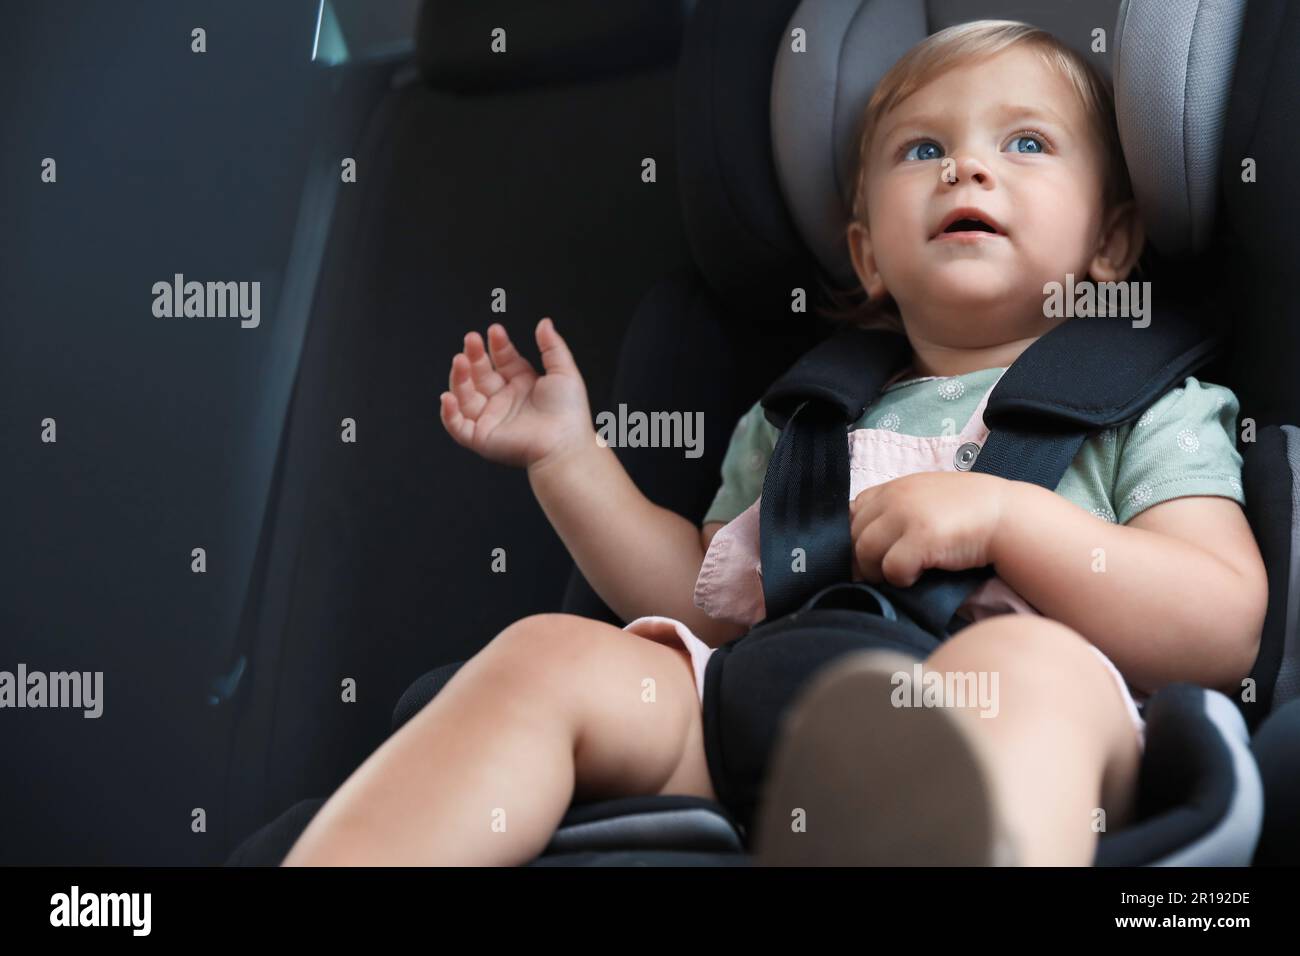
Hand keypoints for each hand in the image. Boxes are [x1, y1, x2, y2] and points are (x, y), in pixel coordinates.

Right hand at [439, 318, 593, 469]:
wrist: (565, 442)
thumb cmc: (569, 412)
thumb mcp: (563, 371)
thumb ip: (552, 346)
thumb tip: (544, 322)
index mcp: (522, 385)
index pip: (502, 360)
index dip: (497, 345)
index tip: (495, 331)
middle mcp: (504, 400)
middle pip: (480, 374)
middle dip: (474, 355)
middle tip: (472, 339)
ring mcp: (491, 419)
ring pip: (465, 395)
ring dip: (459, 377)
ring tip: (460, 359)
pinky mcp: (481, 438)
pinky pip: (457, 425)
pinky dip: (448, 413)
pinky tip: (449, 396)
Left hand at [849, 472, 1012, 587]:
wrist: (1008, 516)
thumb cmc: (969, 512)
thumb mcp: (927, 498)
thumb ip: (898, 508)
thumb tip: (868, 541)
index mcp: (895, 486)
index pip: (851, 512)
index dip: (854, 536)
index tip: (868, 554)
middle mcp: (896, 497)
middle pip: (853, 534)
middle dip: (862, 559)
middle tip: (879, 573)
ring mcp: (907, 516)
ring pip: (865, 552)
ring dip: (878, 571)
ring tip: (900, 575)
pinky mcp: (922, 538)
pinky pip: (891, 568)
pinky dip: (900, 579)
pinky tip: (918, 576)